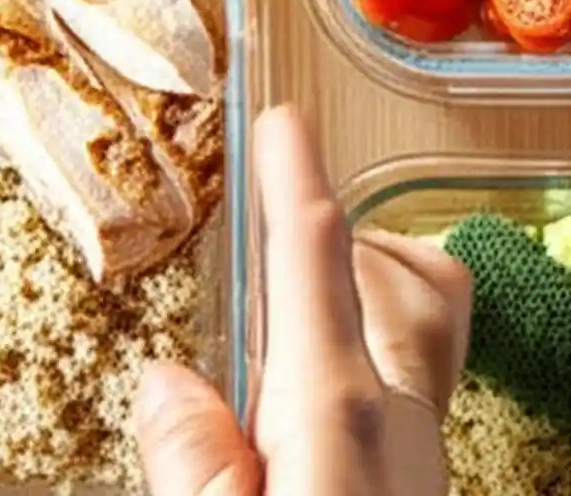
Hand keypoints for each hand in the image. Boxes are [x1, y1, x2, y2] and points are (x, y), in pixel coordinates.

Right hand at [132, 105, 472, 495]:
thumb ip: (194, 462)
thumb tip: (165, 380)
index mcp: (335, 417)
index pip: (317, 268)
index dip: (298, 183)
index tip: (285, 121)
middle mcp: (395, 417)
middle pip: (393, 272)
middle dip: (327, 230)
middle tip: (264, 217)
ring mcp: (418, 440)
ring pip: (419, 310)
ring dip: (356, 276)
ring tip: (275, 304)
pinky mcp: (417, 464)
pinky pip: (417, 359)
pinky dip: (371, 327)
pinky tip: (301, 384)